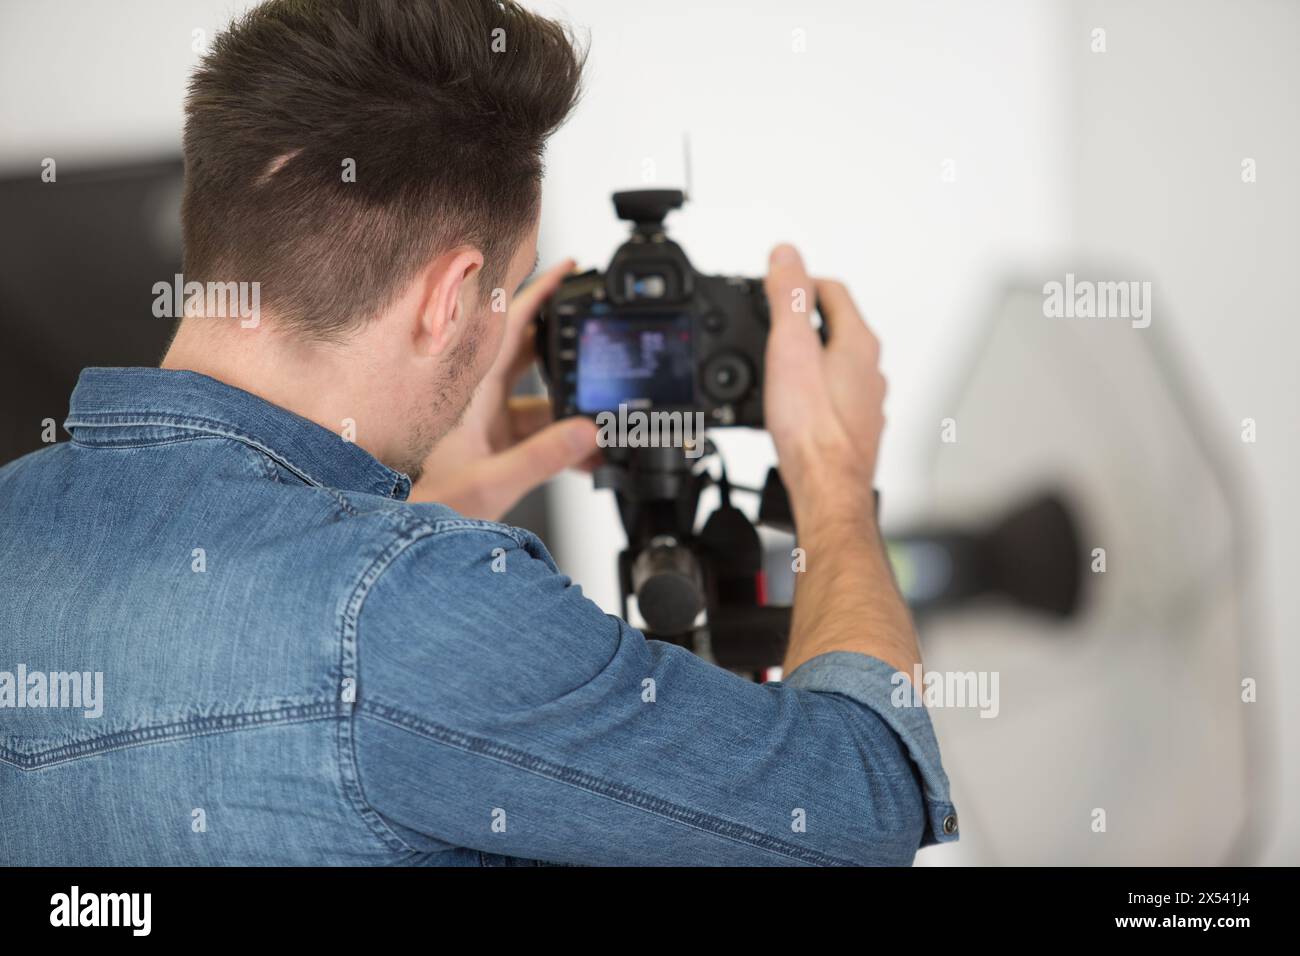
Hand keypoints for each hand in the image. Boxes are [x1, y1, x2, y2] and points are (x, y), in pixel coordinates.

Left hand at [409, 258, 598, 519]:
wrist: (384, 539)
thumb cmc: (411, 507)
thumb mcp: (487, 484)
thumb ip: (540, 459)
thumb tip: (586, 433)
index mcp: (466, 389)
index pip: (510, 324)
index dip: (542, 294)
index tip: (571, 270)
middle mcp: (472, 399)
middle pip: (529, 356)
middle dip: (569, 349)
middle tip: (604, 339)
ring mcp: (479, 424)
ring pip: (535, 400)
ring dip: (570, 409)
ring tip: (605, 421)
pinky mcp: (485, 450)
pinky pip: (530, 433)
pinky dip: (559, 439)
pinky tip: (585, 454)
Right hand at [762, 244, 884, 521]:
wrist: (826, 487)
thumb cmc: (812, 427)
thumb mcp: (790, 347)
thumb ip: (788, 295)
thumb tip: (785, 253)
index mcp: (857, 342)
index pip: (832, 290)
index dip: (800, 281)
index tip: (774, 286)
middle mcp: (869, 369)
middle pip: (836, 326)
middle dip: (803, 319)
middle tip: (770, 321)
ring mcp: (865, 401)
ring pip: (837, 364)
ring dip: (810, 355)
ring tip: (778, 361)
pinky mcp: (854, 429)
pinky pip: (833, 397)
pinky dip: (814, 390)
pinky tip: (794, 404)